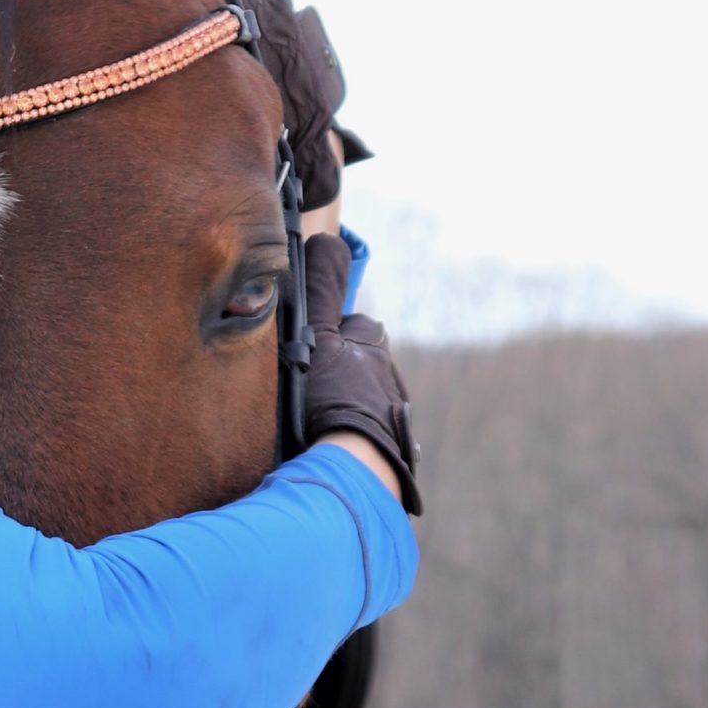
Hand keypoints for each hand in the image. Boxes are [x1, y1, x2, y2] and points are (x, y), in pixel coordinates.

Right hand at [301, 233, 421, 514]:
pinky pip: (377, 438)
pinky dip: (362, 438)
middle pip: (372, 364)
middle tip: (320, 380)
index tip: (320, 339)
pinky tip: (342, 448)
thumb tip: (326, 239)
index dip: (341, 329)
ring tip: (328, 417)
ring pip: (376, 401)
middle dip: (352, 367)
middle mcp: (388, 382)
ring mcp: (392, 419)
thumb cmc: (331, 401)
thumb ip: (320, 294)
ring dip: (357, 403)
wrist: (356, 467)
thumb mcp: (315, 341)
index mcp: (370, 353)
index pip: (361, 326)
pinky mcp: (391, 455)